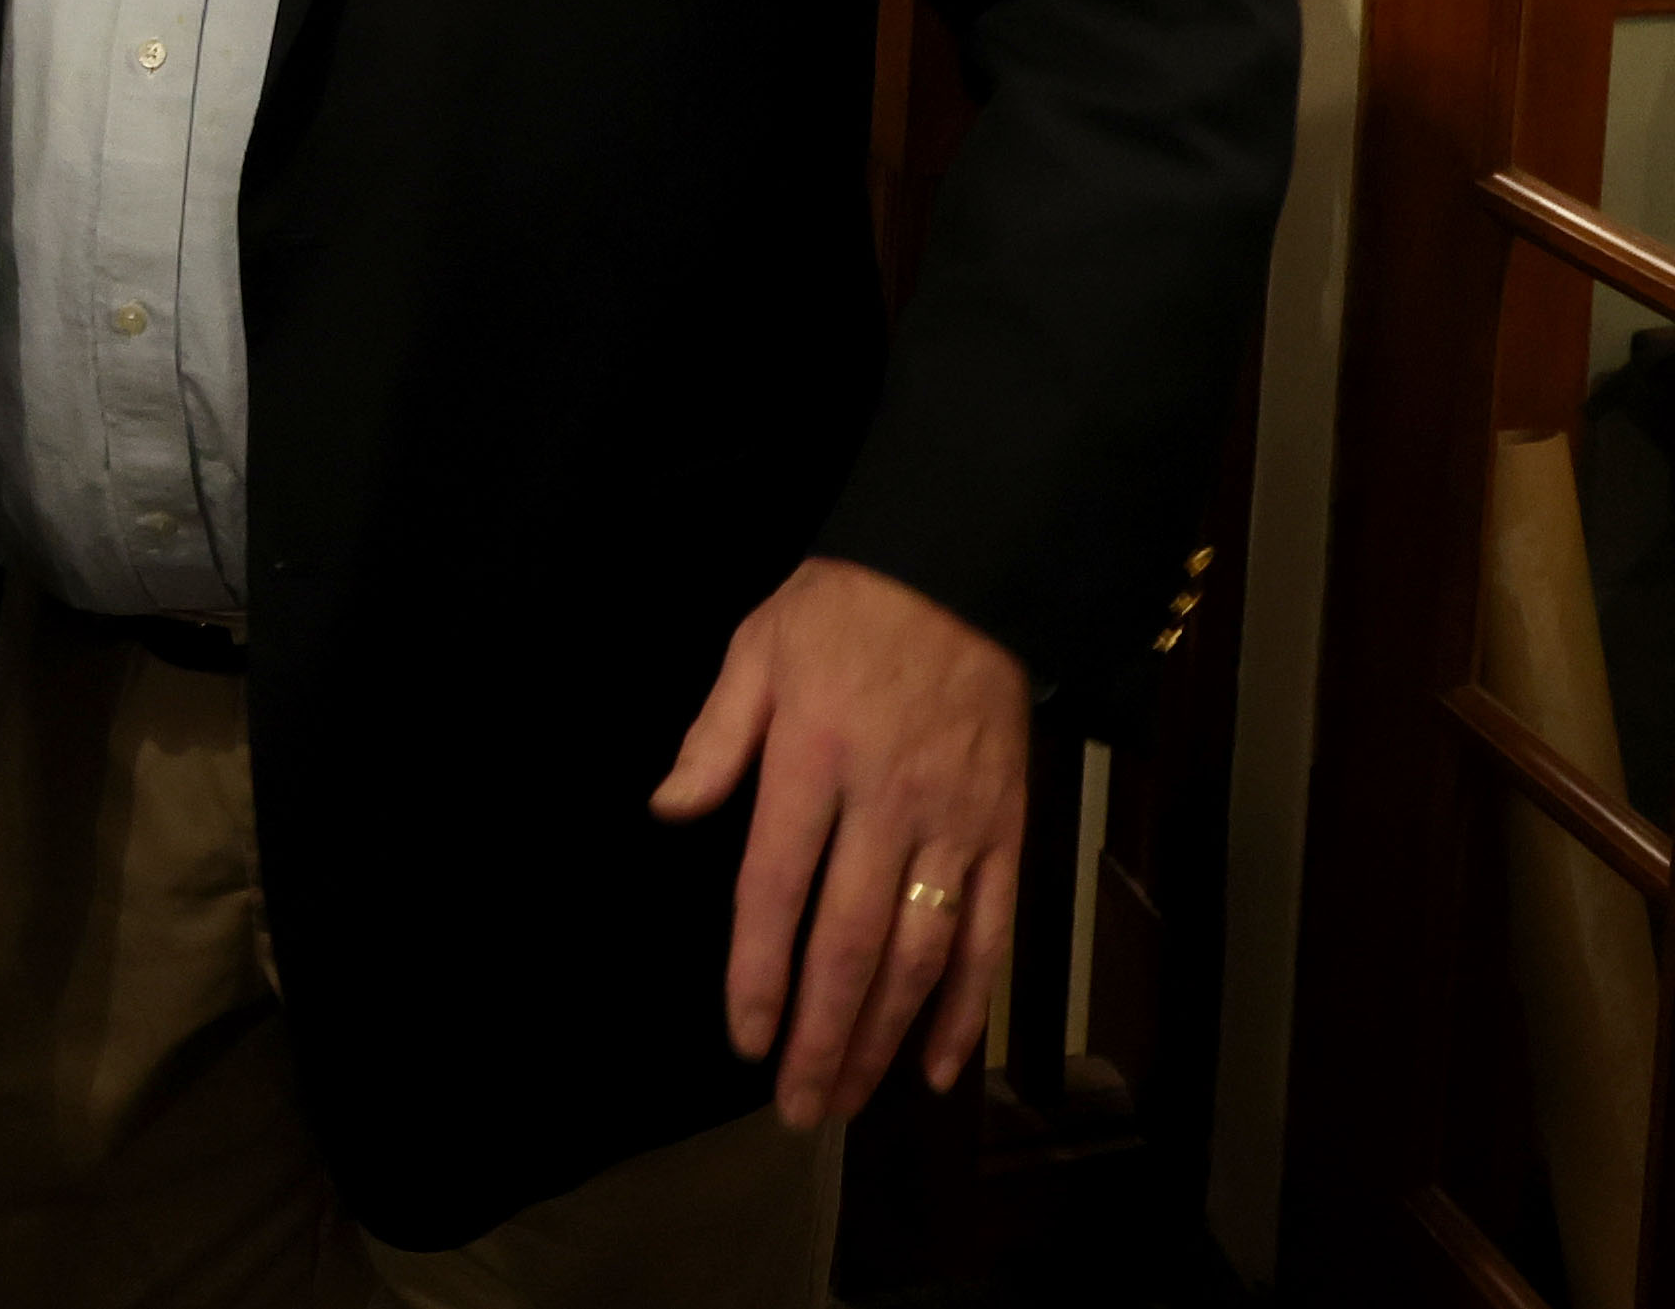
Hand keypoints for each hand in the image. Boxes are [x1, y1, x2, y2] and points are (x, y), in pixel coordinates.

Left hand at [653, 557, 1031, 1127]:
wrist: (965, 567)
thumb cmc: (844, 608)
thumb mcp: (757, 647)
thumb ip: (714, 736)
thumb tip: (667, 809)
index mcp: (812, 758)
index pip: (776, 888)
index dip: (759, 972)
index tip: (744, 1038)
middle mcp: (886, 801)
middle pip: (850, 941)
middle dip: (821, 1033)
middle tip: (798, 1107)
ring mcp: (955, 822)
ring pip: (922, 952)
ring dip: (885, 1036)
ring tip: (849, 1097)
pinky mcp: (1007, 829)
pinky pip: (993, 931)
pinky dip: (971, 1004)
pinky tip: (942, 1064)